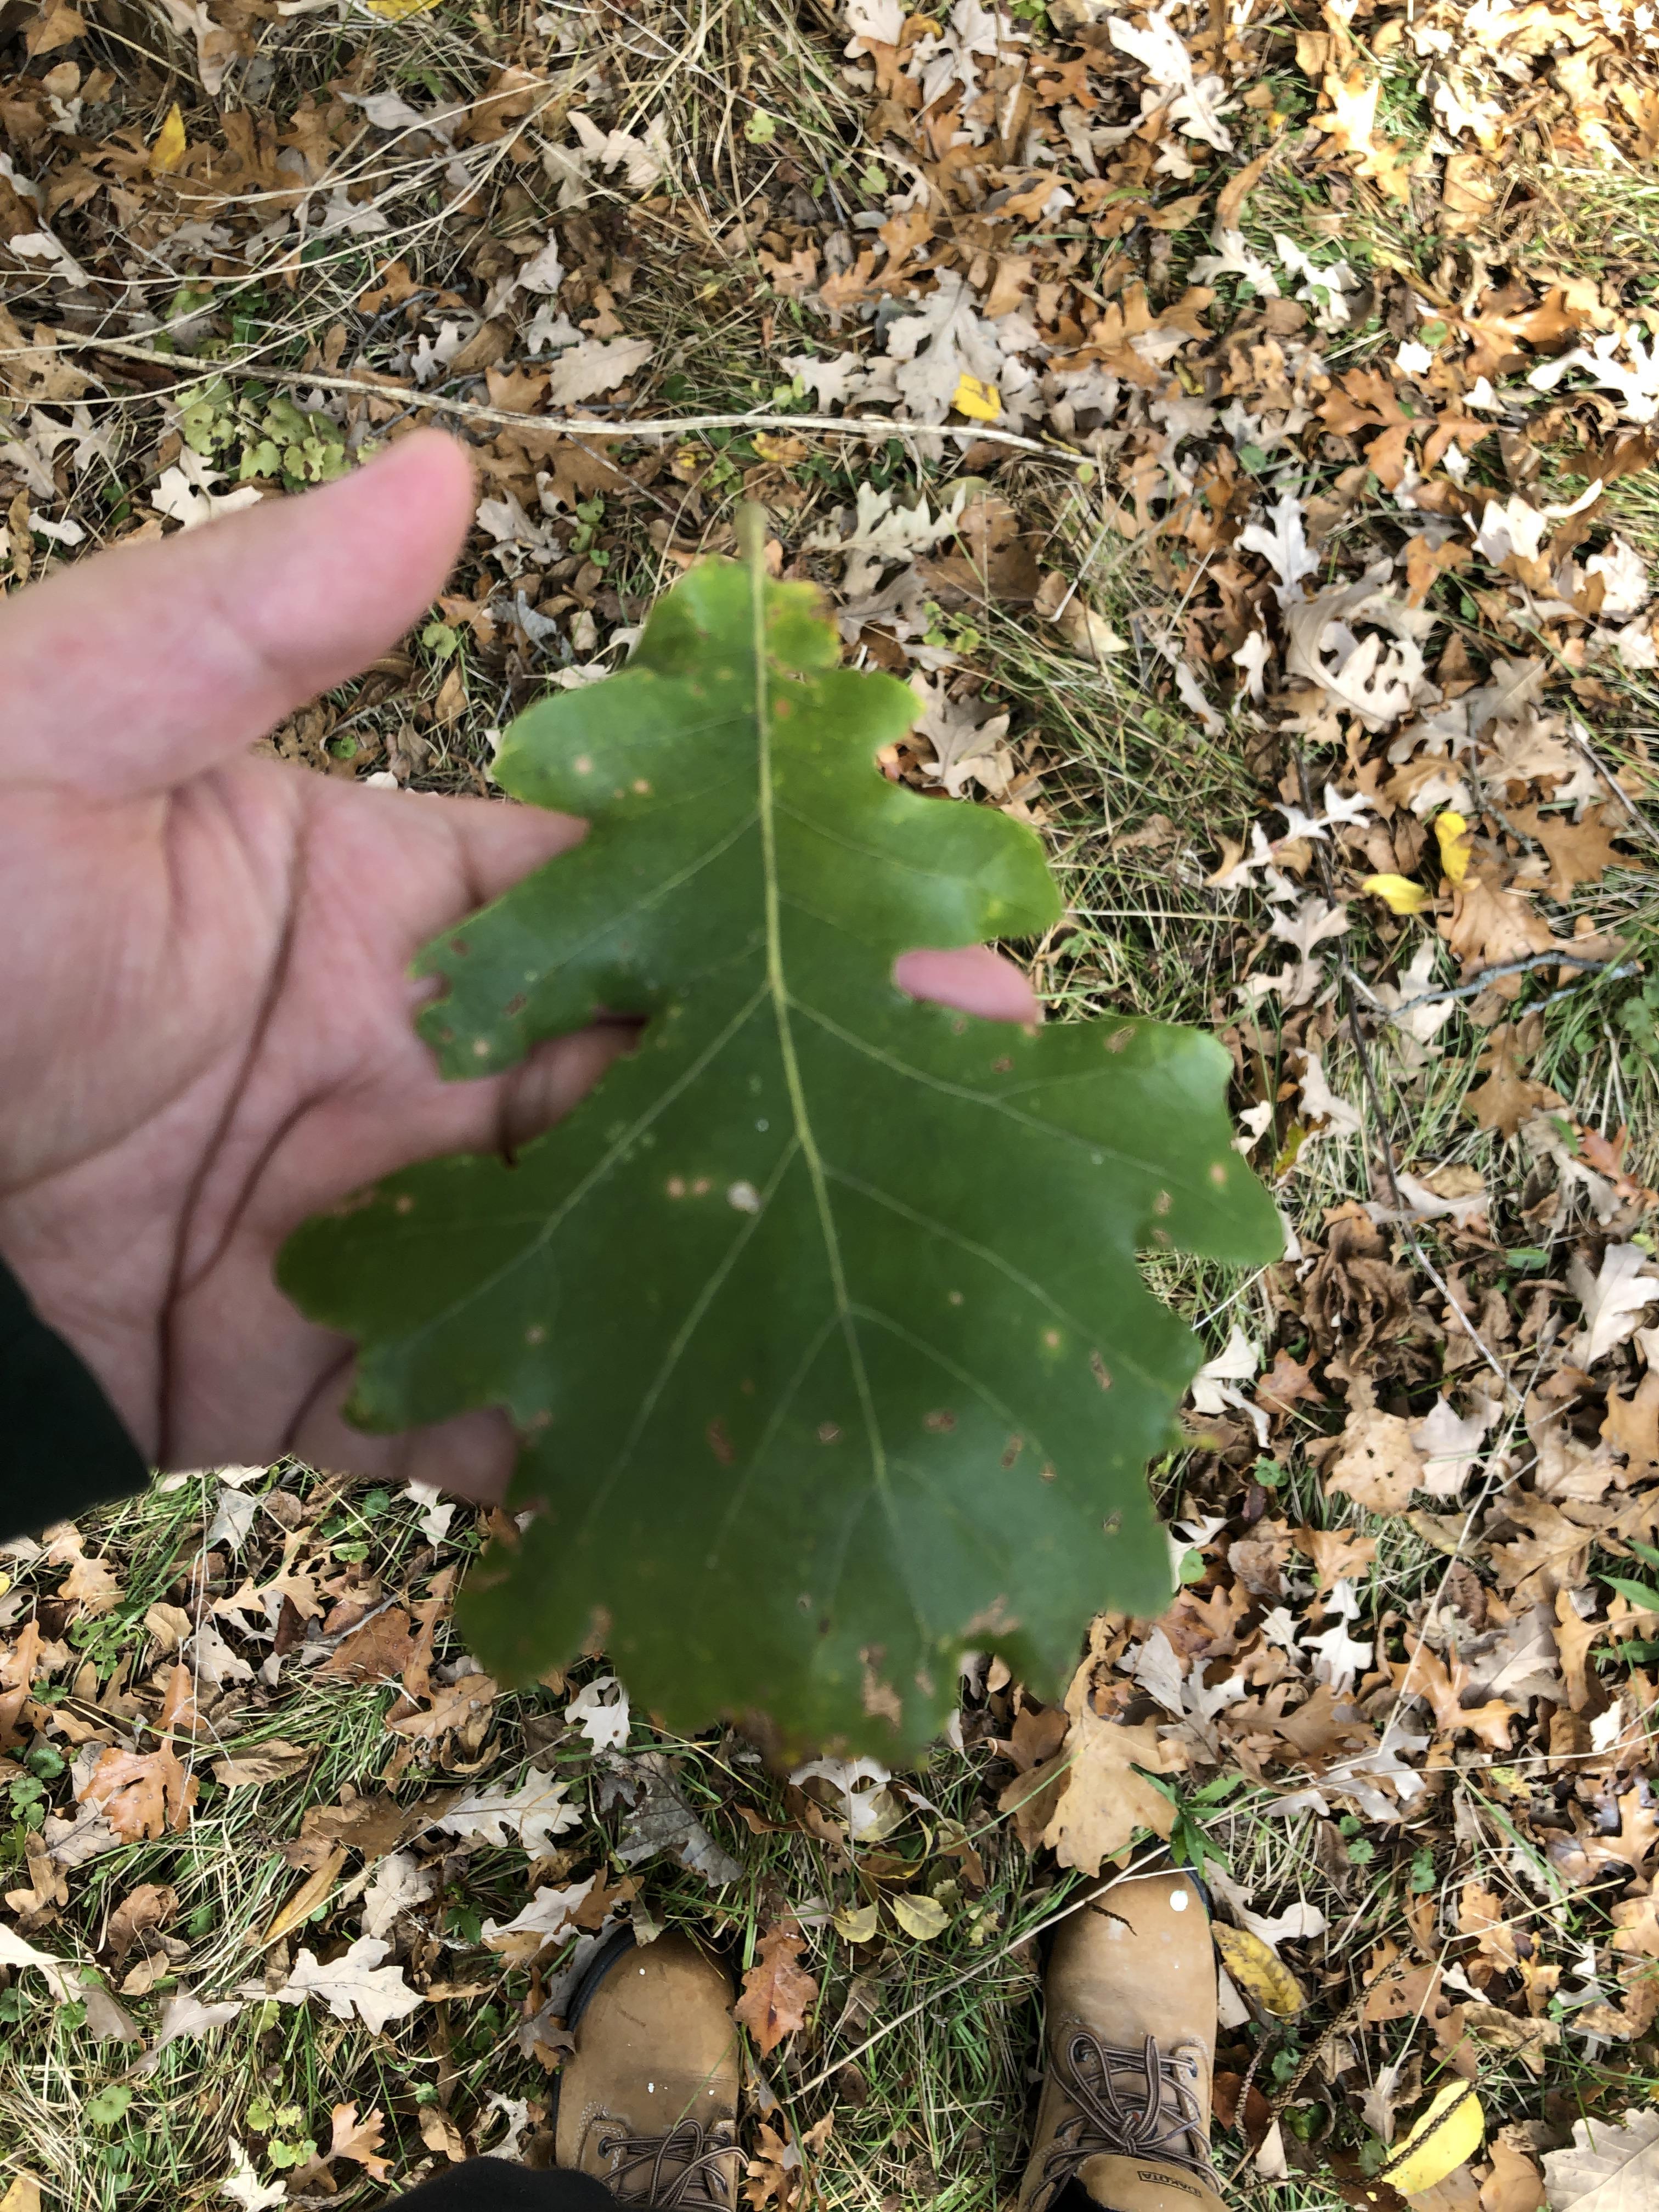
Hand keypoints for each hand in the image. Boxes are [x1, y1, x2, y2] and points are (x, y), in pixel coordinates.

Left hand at [0, 433, 1037, 1500]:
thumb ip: (254, 617)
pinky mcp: (326, 1382)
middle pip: (660, 1094)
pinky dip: (593, 1460)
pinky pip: (489, 1427)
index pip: (640, 901)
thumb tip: (453, 473)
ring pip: (607, 1267)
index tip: (953, 932)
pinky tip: (735, 1485)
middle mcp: (427, 1070)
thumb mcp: (59, 731)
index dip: (798, 917)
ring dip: (742, 1298)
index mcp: (400, 906)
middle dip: (822, 1114)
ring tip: (912, 1331)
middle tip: (1002, 1140)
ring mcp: (390, 1234)